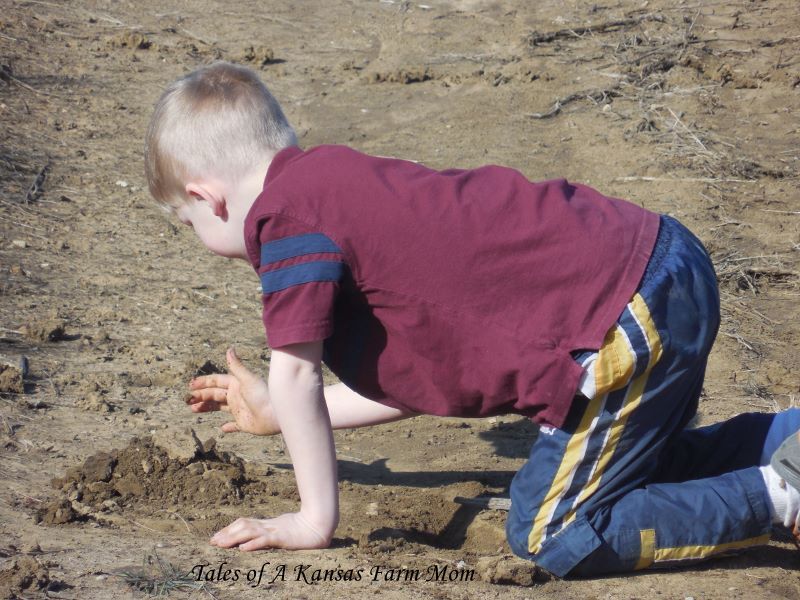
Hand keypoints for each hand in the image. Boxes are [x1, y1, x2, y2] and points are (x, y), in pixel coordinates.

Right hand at [186, 347, 279, 434]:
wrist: (276, 414)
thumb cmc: (263, 395)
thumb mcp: (247, 380)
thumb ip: (237, 366)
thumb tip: (229, 348)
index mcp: (237, 385)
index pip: (216, 382)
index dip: (203, 383)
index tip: (190, 385)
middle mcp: (237, 396)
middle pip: (215, 394)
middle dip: (200, 396)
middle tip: (187, 399)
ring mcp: (240, 410)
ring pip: (219, 408)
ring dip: (206, 407)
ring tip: (193, 409)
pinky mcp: (245, 424)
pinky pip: (235, 425)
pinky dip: (228, 427)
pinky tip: (222, 428)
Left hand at [210, 512, 331, 550]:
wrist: (320, 524)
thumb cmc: (304, 529)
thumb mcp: (283, 531)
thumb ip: (270, 535)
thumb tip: (254, 540)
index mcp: (268, 524)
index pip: (245, 524)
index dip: (230, 529)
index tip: (217, 536)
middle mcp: (268, 526)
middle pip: (243, 526)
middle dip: (226, 533)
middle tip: (212, 541)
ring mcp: (274, 531)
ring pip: (250, 532)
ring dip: (233, 538)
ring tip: (220, 544)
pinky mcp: (282, 538)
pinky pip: (265, 540)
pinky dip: (253, 544)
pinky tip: (243, 548)